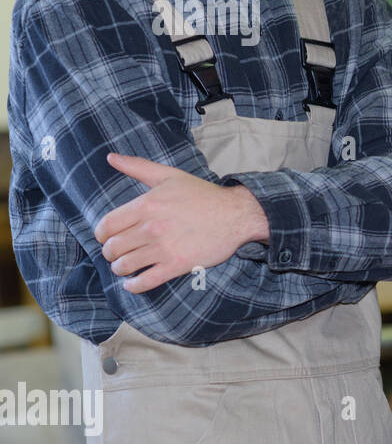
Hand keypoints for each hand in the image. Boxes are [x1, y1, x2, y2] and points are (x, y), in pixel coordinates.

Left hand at [94, 153, 269, 293]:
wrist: (236, 214)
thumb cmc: (203, 195)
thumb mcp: (170, 176)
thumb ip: (138, 167)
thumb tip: (111, 157)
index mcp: (146, 205)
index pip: (107, 226)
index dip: (102, 234)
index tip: (107, 237)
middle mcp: (151, 228)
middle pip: (113, 248)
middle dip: (110, 252)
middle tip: (117, 253)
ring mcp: (164, 248)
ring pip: (125, 265)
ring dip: (120, 268)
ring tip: (125, 266)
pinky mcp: (177, 265)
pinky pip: (146, 281)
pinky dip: (134, 286)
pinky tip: (132, 283)